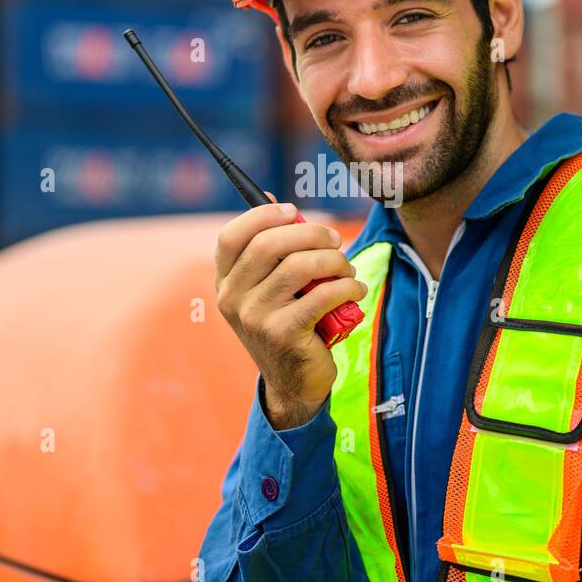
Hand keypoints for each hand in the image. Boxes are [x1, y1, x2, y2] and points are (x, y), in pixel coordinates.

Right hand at [215, 195, 366, 428]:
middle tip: (335, 240)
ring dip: (334, 261)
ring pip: (299, 266)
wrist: (294, 382)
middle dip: (310, 234)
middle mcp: (232, 299)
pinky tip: (356, 290)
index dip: (261, 216)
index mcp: (226, 283)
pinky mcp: (283, 333)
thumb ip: (270, 250)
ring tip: (347, 269)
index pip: (231, 237)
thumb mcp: (270, 289)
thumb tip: (272, 199)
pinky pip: (322, 294)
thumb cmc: (289, 323)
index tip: (294, 212)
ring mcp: (255, 317)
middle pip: (269, 244)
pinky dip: (347, 286)